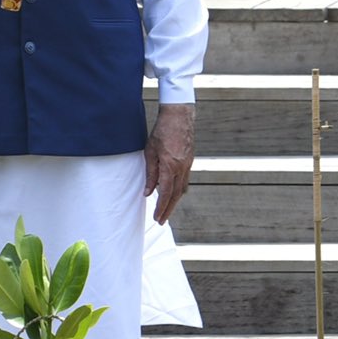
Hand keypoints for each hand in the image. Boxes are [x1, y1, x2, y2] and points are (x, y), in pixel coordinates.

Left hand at [144, 101, 194, 224]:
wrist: (179, 117)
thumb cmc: (162, 132)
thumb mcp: (150, 152)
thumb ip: (150, 173)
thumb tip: (147, 192)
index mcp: (170, 166)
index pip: (165, 193)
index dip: (161, 207)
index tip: (156, 217)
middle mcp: (181, 168)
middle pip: (175, 195)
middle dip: (168, 210)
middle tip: (161, 221)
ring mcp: (187, 165)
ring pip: (182, 189)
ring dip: (174, 202)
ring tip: (166, 210)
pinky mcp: (190, 161)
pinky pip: (185, 181)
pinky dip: (178, 190)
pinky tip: (173, 194)